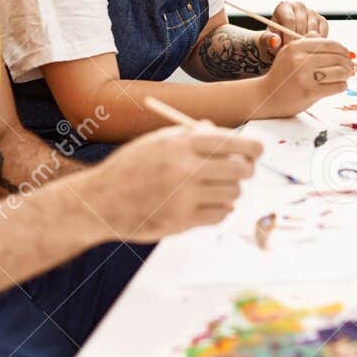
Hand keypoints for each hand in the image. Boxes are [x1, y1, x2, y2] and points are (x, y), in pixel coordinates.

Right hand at [84, 124, 260, 240]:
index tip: (257, 152)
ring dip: (230, 191)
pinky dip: (219, 210)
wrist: (99, 201)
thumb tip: (225, 135)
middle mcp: (185, 168)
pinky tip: (206, 204)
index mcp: (182, 143)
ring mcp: (184, 197)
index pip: (233, 142)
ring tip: (214, 188)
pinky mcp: (181, 222)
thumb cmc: (131, 167)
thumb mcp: (158, 141)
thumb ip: (192, 136)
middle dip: (246, 170)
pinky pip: (220, 215)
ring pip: (233, 194)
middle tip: (241, 171)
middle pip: (241, 170)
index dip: (252, 148)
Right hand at [253, 37, 353, 116]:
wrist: (265, 96)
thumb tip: (331, 40)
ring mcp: (304, 77)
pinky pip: (336, 86)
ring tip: (346, 77)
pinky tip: (339, 86)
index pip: (330, 44)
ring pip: (339, 72)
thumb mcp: (290, 53)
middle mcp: (300, 59)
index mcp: (297, 47)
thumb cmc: (282, 75)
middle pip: (337, 58)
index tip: (348, 56)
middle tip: (351, 69)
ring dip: (347, 75)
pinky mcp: (309, 92)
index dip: (343, 50)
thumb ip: (308, 43)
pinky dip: (342, 86)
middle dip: (348, 64)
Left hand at [259, 0, 328, 60]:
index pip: (289, 19)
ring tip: (299, 51)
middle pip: (302, 24)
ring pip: (313, 29)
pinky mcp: (322, 21)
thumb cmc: (274, 41)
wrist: (284, 43)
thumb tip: (275, 41)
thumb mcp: (267, 41)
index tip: (287, 48)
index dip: (288, 35)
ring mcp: (312, 13)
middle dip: (297, 40)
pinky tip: (308, 47)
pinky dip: (316, 42)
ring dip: (306, 42)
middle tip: (294, 52)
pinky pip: (322, 33)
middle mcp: (299, 6)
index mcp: (284, 6)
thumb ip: (268, 40)